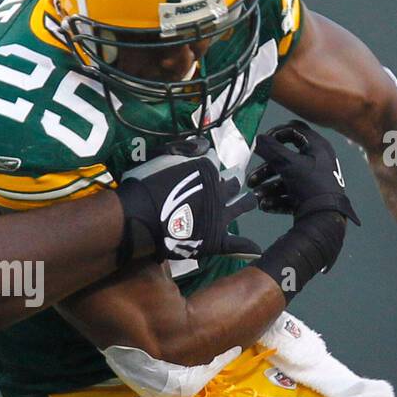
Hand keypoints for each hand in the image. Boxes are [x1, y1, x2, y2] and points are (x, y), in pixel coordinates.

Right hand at [116, 152, 260, 262]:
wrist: (139, 219)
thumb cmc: (144, 188)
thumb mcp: (162, 160)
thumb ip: (183, 155)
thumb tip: (202, 147)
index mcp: (206, 169)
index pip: (214, 165)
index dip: (209, 170)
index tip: (204, 175)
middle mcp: (218, 190)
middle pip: (233, 183)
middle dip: (232, 183)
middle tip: (230, 186)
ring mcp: (220, 215)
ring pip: (245, 204)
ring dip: (247, 201)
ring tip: (249, 202)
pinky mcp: (216, 239)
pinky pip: (237, 244)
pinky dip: (247, 246)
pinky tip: (257, 248)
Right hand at [246, 121, 360, 224]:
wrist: (325, 217)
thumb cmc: (310, 185)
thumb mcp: (288, 164)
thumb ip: (270, 149)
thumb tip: (257, 138)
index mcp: (316, 147)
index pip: (295, 130)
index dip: (275, 134)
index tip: (261, 144)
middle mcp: (316, 162)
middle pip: (285, 160)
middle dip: (265, 170)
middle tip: (251, 179)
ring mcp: (314, 181)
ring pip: (286, 179)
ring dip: (267, 187)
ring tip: (256, 196)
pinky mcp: (311, 197)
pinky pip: (291, 194)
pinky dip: (277, 199)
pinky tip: (265, 206)